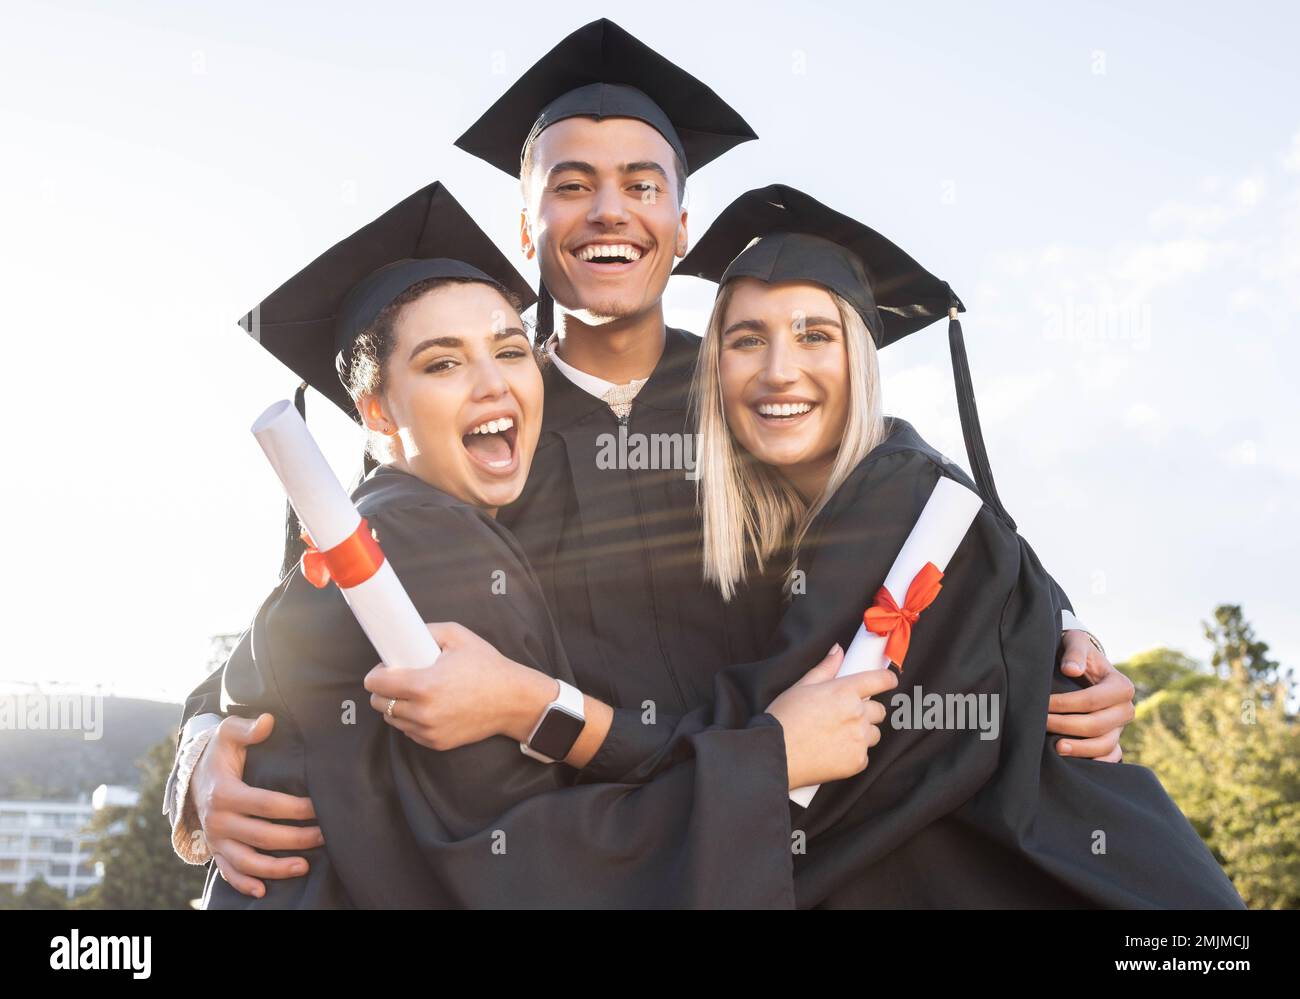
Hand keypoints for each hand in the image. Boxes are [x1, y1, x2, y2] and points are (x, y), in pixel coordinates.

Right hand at [191, 714, 322, 897]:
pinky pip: (228, 873)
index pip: (266, 805)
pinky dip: (244, 884)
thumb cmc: (219, 753)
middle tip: (325, 835)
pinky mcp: (215, 850)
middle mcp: (218, 821)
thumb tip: (268, 721)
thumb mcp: (228, 733)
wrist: (192, 775)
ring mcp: (216, 839)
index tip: (319, 807)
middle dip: (297, 838)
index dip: (295, 809)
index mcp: (224, 793)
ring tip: (304, 866)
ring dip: (275, 868)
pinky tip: (263, 891)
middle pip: (263, 836)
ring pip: (247, 861)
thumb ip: (247, 727)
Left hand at [365, 622, 556, 750]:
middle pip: (379, 704)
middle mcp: (423, 712)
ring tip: (414, 693)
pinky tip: (428, 707)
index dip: (376, 674)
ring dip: (396, 706)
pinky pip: (409, 732)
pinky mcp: (436, 742)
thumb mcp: (458, 636)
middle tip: (398, 679)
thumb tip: (404, 634)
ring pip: (392, 719)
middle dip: (383, 690)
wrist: (512, 700)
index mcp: (423, 685)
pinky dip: (412, 720)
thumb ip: (426, 631)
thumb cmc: (487, 666)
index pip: (376, 684)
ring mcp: (429, 731)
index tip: (383, 668)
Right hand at [765, 645, 898, 789]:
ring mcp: (859, 739)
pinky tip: (834, 752)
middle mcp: (857, 714)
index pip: (880, 680)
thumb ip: (825, 669)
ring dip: (863, 733)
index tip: (887, 682)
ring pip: (874, 733)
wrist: (775, 755)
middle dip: (867, 711)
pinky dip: (853, 753)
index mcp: (844, 691)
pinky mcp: (857, 762)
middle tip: (846, 716)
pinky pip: (865, 755)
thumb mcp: (801, 687)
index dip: (886, 680)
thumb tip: (838, 651)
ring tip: (838, 736)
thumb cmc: (784, 719)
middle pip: (879, 710)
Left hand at [1048, 630, 1134, 761]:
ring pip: (1105, 745)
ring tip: (1056, 748)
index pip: (1093, 700)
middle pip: (1098, 725)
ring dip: (1080, 749)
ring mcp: (1120, 727)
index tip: (1043, 703)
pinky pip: (1110, 757)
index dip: (1066, 704)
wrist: (1081, 667)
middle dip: (1067, 726)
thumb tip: (1071, 670)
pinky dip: (1095, 761)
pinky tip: (1073, 761)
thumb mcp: (1075, 642)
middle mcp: (1125, 708)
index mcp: (1120, 685)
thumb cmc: (1076, 654)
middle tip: (1041, 723)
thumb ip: (1074, 652)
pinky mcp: (1113, 739)